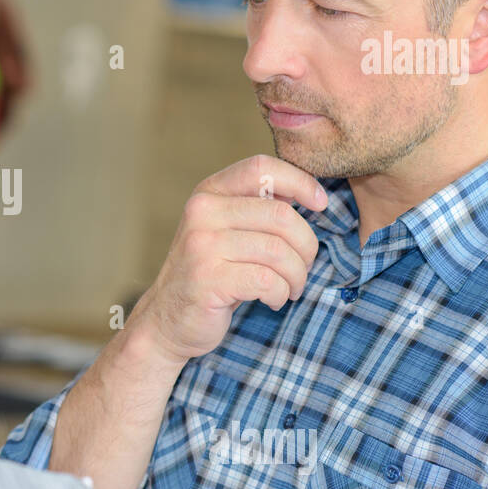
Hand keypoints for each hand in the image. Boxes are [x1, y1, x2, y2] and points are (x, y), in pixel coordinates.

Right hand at [129, 154, 326, 364]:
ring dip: (296, 276)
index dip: (300, 182)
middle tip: (304, 267)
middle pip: (281, 215)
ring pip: (279, 252)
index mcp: (208, 193)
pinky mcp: (208, 279)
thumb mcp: (225, 230)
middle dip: (306, 246)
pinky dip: (280, 294)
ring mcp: (202, 246)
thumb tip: (311, 194)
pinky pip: (268, 281)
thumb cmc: (210, 273)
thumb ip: (256, 208)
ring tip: (290, 288)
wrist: (167, 320)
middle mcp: (202, 212)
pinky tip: (273, 300)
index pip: (261, 168)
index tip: (321, 204)